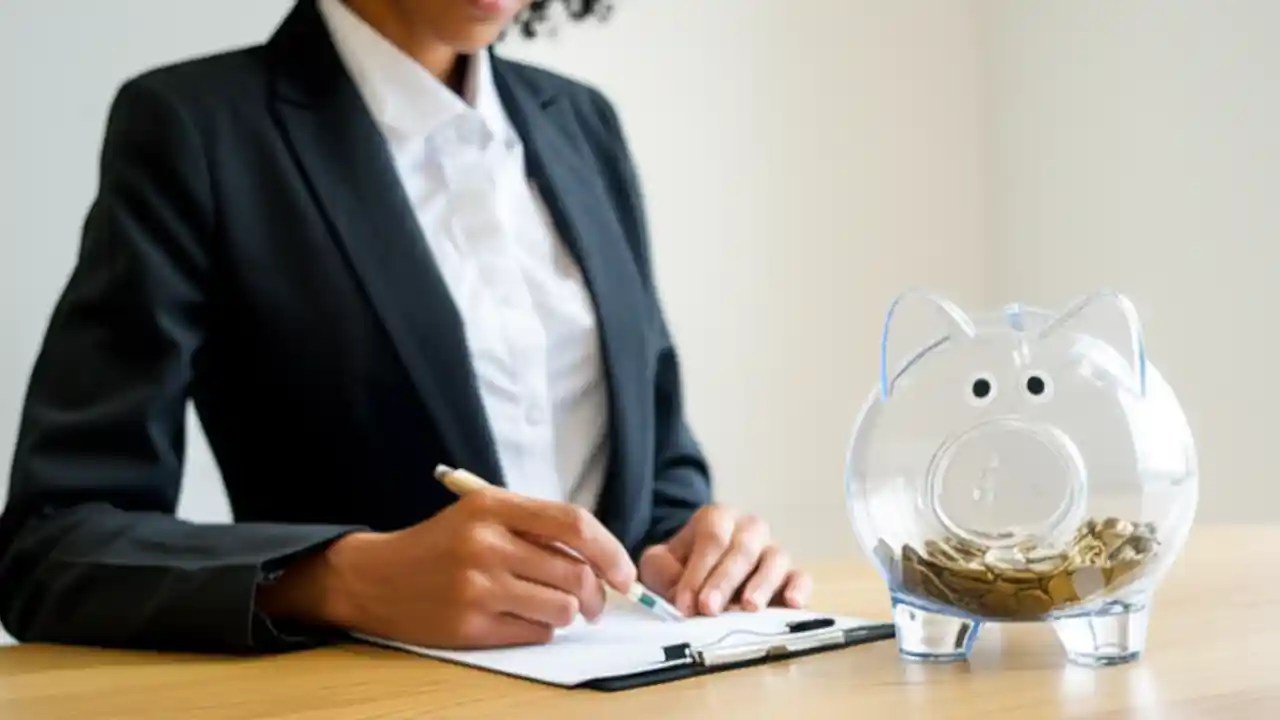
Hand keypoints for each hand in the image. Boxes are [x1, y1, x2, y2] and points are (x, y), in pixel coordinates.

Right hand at [257, 489, 635, 647]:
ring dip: (567, 614)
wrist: (376, 577)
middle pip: (574, 573)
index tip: (625, 573)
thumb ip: (537, 527)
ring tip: (550, 607)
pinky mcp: (469, 626)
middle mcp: (486, 544)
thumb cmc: (441, 544)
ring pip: (561, 609)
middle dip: (596, 594)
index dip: (610, 551)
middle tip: (595, 602)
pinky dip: (540, 629)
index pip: (573, 524)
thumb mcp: (483, 515)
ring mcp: (477, 587)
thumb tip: (602, 559)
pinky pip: (535, 633)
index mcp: (493, 507)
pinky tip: (520, 618)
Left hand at [637, 505, 811, 615]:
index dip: (699, 569)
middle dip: (724, 580)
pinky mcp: (791, 576)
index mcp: (717, 518)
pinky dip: (799, 588)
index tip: (685, 602)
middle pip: (743, 547)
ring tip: (748, 607)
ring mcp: (772, 551)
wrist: (700, 582)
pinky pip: (801, 577)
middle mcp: (749, 529)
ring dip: (761, 584)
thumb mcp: (659, 566)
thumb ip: (662, 572)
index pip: (712, 536)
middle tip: (708, 609)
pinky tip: (791, 603)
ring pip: (775, 559)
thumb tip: (680, 593)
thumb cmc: (679, 572)